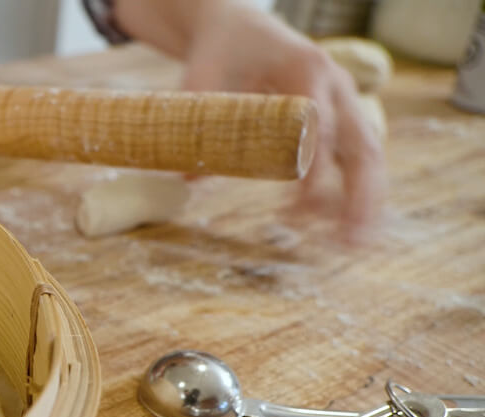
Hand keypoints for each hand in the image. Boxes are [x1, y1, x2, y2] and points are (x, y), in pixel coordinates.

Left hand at [179, 3, 385, 241]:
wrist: (242, 29)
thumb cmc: (222, 51)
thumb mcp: (202, 77)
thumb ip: (199, 120)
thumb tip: (188, 177)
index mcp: (307, 67)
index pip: (319, 122)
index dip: (315, 163)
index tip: (302, 203)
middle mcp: (337, 86)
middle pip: (362, 144)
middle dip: (359, 195)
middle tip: (348, 242)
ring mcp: (345, 103)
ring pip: (368, 156)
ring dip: (364, 202)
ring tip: (352, 246)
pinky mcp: (342, 120)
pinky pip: (358, 159)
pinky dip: (354, 194)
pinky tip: (341, 229)